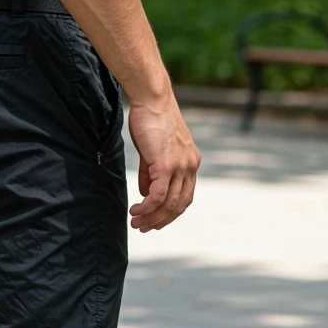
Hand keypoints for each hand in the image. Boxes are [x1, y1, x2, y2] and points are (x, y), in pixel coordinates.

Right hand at [127, 93, 200, 232]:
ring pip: (169, 204)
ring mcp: (180, 167)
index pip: (184, 196)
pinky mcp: (167, 165)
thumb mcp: (153, 149)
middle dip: (161, 220)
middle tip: (143, 228)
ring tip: (136, 223)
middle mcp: (190, 166)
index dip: (170, 212)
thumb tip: (146, 193)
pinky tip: (136, 211)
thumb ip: (152, 172)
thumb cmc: (150, 118)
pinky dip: (147, 207)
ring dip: (151, 217)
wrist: (152, 98)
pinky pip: (158, 196)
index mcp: (191, 161)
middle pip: (179, 205)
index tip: (155, 220)